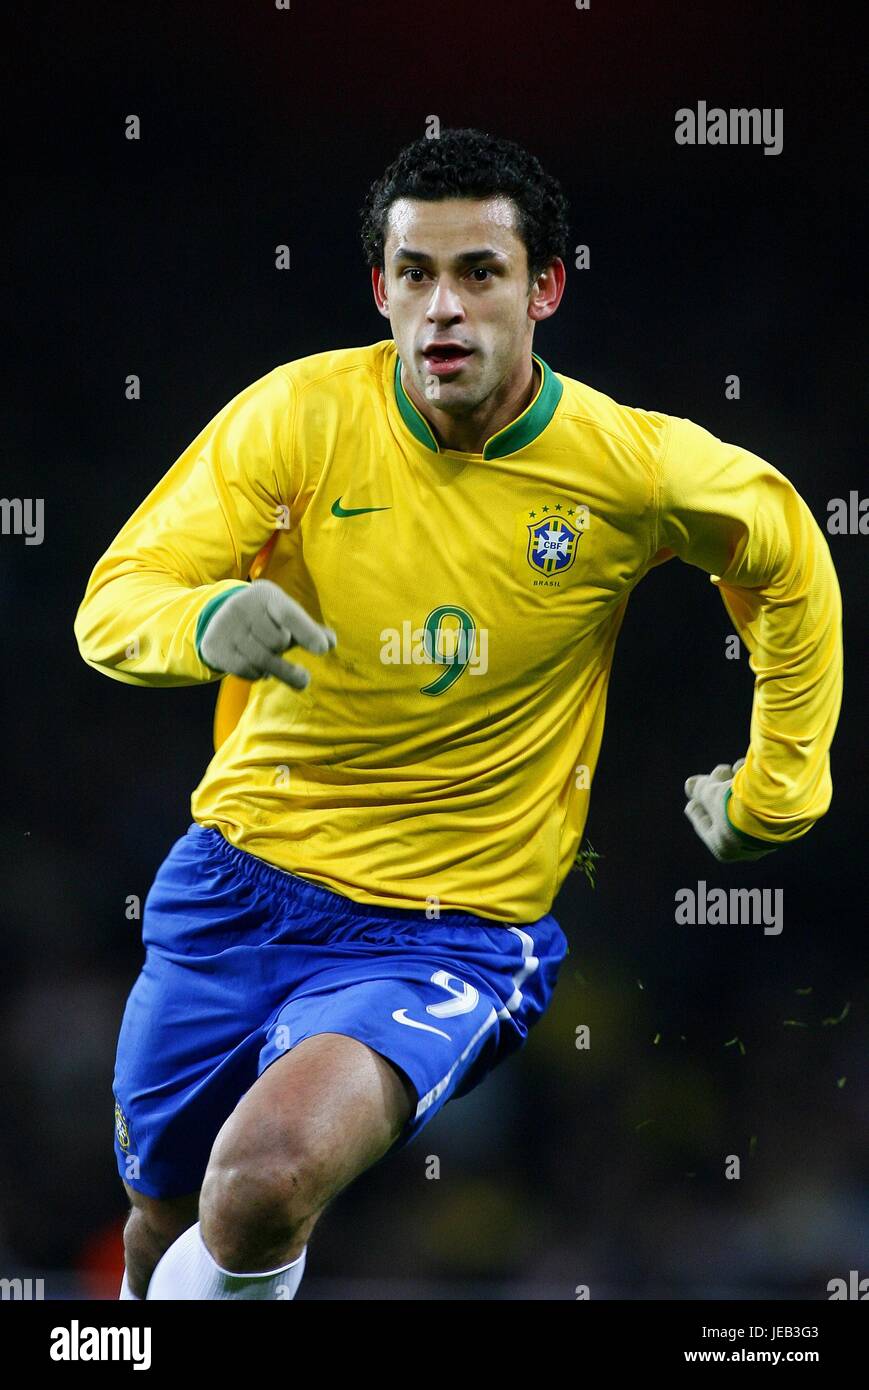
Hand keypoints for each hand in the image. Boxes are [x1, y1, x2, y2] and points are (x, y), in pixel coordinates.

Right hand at [199, 579, 335, 689]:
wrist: (218, 619)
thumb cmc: (264, 618)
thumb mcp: (284, 616)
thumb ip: (309, 629)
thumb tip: (331, 641)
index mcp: (265, 595)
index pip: (289, 614)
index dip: (307, 632)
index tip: (323, 650)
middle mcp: (243, 607)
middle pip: (277, 642)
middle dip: (284, 650)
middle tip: (283, 648)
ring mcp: (226, 627)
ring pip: (262, 660)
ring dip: (280, 670)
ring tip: (295, 676)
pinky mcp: (215, 646)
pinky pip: (246, 670)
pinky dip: (259, 674)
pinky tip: (261, 669)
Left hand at [683, 758, 776, 862]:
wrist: (778, 806)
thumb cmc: (736, 805)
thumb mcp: (711, 794)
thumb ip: (699, 790)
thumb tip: (690, 785)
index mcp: (725, 848)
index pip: (704, 825)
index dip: (698, 807)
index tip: (694, 798)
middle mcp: (746, 846)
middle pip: (725, 812)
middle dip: (720, 789)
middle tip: (720, 770)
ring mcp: (765, 834)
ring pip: (744, 805)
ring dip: (737, 784)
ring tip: (736, 767)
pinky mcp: (782, 821)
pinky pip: (762, 802)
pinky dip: (754, 785)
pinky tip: (751, 769)